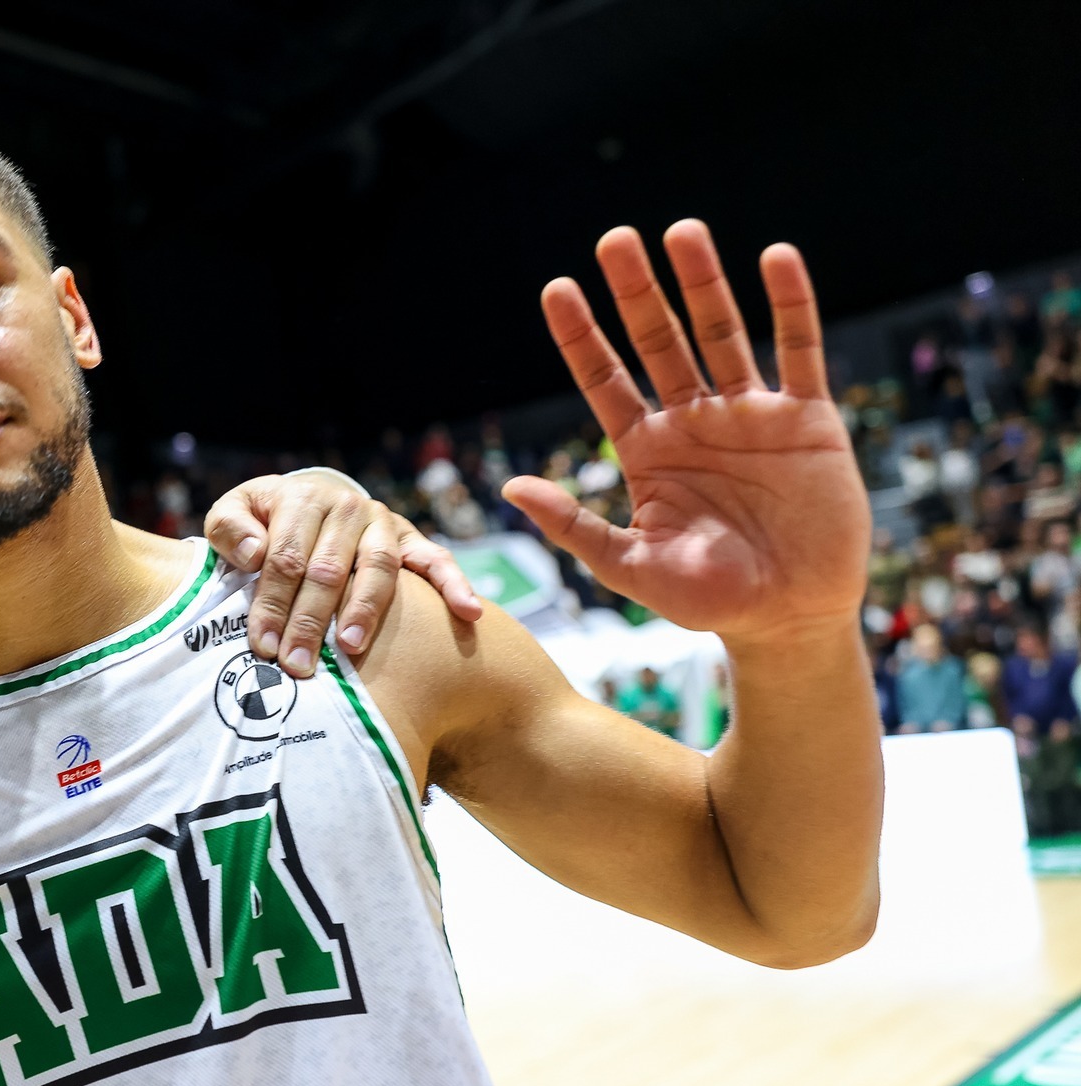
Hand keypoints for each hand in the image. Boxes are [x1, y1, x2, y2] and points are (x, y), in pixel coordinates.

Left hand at [205, 470, 482, 677]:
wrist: (309, 497)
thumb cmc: (265, 518)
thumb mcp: (236, 509)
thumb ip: (230, 527)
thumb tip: (253, 553)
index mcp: (303, 499)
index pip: (286, 558)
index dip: (273, 603)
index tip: (263, 646)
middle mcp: (347, 508)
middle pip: (328, 570)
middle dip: (309, 622)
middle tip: (298, 666)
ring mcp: (382, 524)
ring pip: (378, 569)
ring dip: (365, 611)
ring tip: (350, 648)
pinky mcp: (410, 539)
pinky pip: (436, 560)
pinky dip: (455, 584)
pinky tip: (469, 613)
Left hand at [502, 221, 868, 647]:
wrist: (789, 619)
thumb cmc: (706, 600)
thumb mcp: (628, 566)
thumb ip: (574, 525)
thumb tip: (511, 487)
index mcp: (647, 451)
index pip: (605, 379)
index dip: (581, 335)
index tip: (557, 289)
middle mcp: (694, 422)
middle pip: (658, 341)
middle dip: (637, 292)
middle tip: (614, 240)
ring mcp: (751, 415)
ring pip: (722, 333)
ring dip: (703, 282)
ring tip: (682, 231)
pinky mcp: (808, 419)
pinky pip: (798, 351)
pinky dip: (790, 304)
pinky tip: (775, 257)